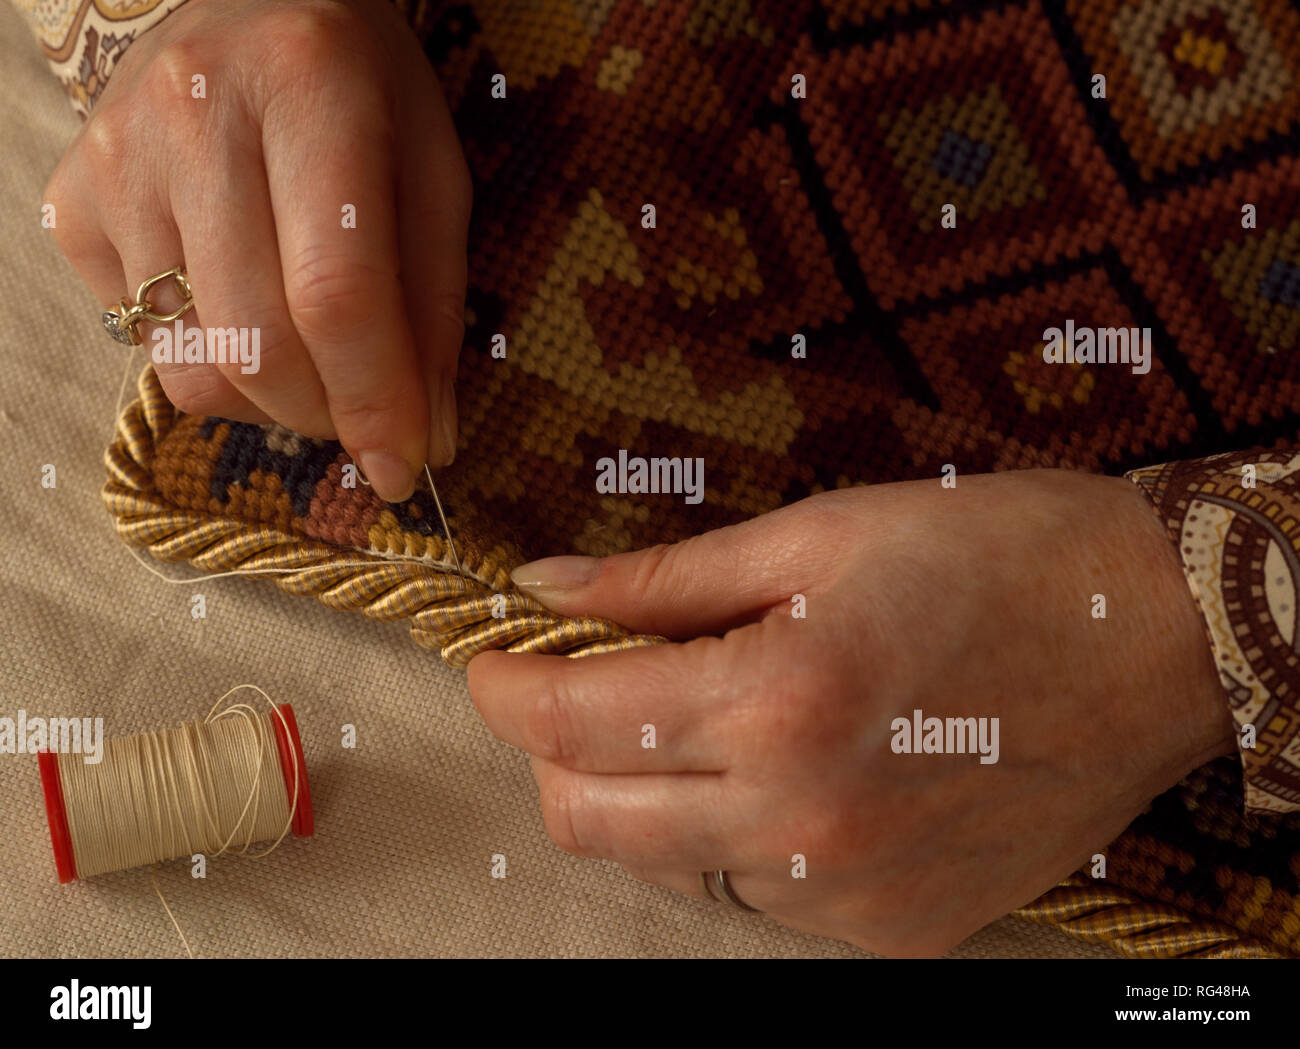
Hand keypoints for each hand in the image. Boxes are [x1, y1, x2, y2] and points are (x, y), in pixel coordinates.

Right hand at [46, 0, 470, 500]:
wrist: (242, 4)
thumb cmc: (362, 93)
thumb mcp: (433, 171)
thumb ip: (435, 303)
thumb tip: (431, 439)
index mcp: (310, 86)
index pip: (337, 291)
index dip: (375, 402)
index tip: (405, 469)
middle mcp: (193, 113)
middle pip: (257, 344)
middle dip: (325, 415)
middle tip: (361, 413)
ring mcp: (115, 157)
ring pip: (192, 365)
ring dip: (267, 399)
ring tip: (304, 351)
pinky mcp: (70, 198)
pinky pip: (142, 343)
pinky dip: (208, 356)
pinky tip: (238, 297)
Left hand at [467, 469, 1236, 955]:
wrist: (1155, 640)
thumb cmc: (996, 559)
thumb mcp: (820, 535)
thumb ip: (665, 579)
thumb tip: (548, 589)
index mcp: (781, 702)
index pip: (571, 723)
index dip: (505, 687)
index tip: (494, 659)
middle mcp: (804, 821)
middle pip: (590, 820)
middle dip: (549, 755)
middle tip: (572, 690)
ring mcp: (851, 894)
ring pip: (667, 866)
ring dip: (644, 796)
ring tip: (694, 719)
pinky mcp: (897, 929)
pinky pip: (758, 898)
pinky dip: (732, 837)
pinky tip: (778, 773)